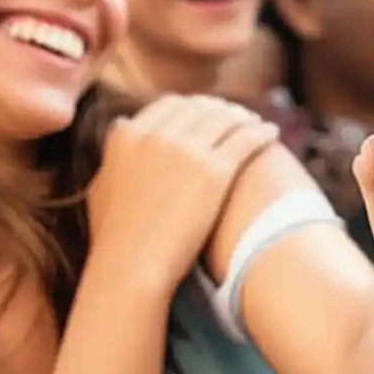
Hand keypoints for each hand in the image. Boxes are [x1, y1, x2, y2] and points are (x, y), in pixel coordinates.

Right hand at [87, 94, 279, 294]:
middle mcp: (156, 134)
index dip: (192, 107)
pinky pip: (246, 138)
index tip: (205, 112)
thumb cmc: (115, 240)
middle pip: (199, 108)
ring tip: (256, 123)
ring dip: (243, 117)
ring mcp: (186, 150)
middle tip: (236, 116)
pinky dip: (261, 132)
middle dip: (220, 109)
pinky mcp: (214, 170)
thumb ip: (112, 157)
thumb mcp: (101, 188)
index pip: (169, 105)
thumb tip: (120, 130)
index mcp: (127, 135)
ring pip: (225, 119)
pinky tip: (271, 134)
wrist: (132, 268)